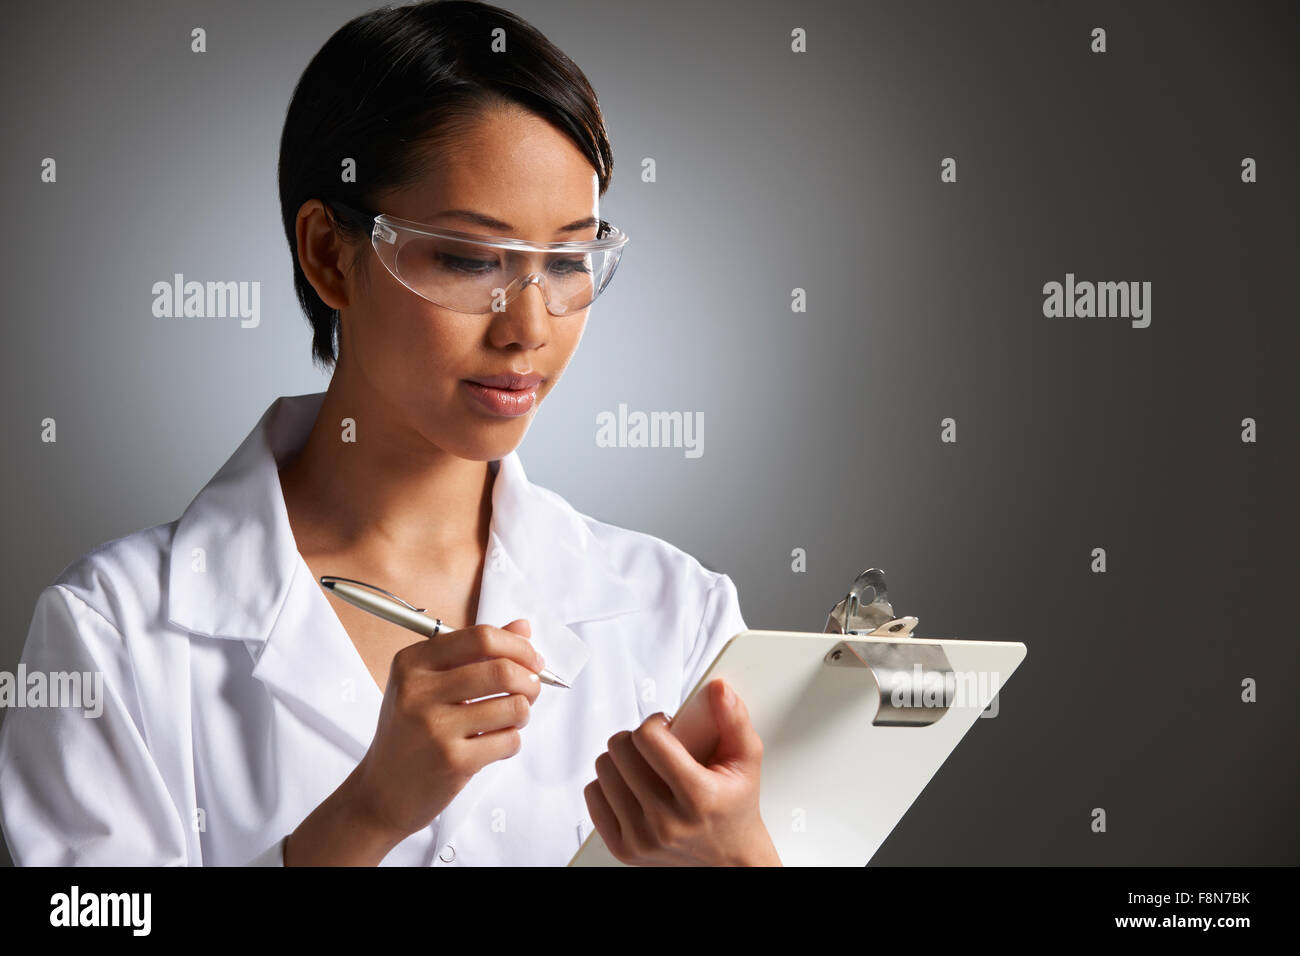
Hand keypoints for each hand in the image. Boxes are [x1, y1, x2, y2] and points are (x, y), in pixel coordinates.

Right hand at [286, 620, 542, 864]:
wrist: (382, 793)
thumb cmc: (411, 734)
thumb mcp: (430, 684)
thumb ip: (476, 652)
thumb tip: (524, 627)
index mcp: (412, 663)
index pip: (480, 637)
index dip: (517, 646)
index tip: (533, 659)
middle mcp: (418, 691)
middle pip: (502, 670)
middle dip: (530, 679)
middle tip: (533, 689)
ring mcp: (435, 728)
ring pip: (513, 706)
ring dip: (524, 712)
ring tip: (512, 718)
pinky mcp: (453, 761)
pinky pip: (509, 740)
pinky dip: (513, 740)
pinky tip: (495, 744)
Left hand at [583, 677, 781, 865]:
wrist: (729, 860)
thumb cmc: (735, 806)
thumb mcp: (747, 760)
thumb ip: (734, 719)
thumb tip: (719, 689)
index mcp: (697, 797)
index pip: (648, 739)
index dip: (655, 723)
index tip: (666, 727)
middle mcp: (666, 822)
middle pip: (620, 750)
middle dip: (635, 738)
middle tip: (654, 745)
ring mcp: (641, 838)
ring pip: (603, 770)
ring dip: (620, 759)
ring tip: (644, 765)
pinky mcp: (623, 848)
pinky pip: (593, 796)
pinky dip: (608, 784)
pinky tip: (631, 785)